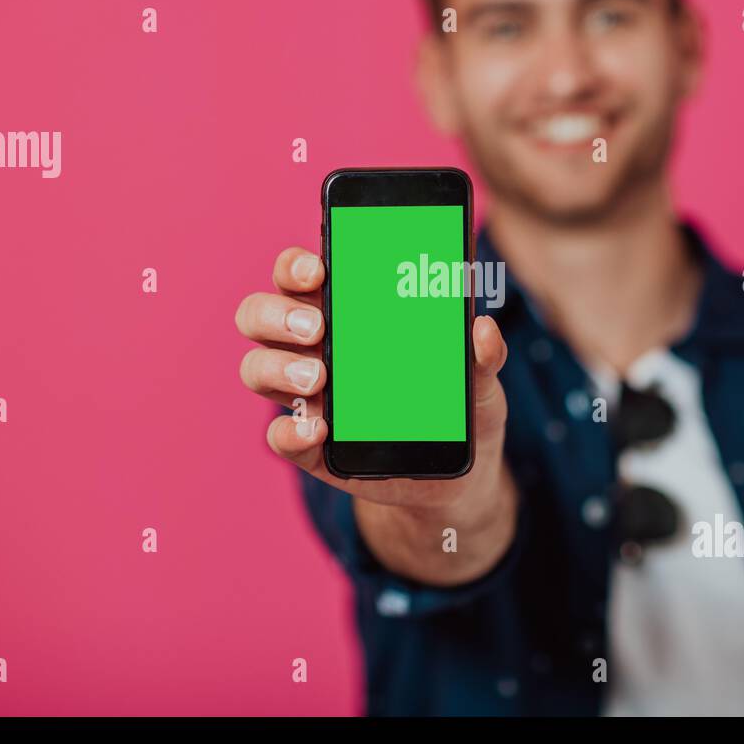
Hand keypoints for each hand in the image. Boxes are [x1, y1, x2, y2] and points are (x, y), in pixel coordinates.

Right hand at [235, 245, 512, 519]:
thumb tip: (481, 328)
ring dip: (277, 368)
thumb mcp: (480, 380)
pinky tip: (318, 429)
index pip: (301, 275)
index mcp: (347, 313)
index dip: (296, 265)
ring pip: (258, 368)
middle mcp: (313, 348)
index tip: (317, 269)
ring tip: (318, 378)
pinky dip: (290, 432)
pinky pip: (280, 436)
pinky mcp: (310, 446)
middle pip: (262, 315)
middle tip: (317, 328)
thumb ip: (484, 355)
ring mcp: (307, 397)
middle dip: (277, 314)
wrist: (455, 478)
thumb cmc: (458, 408)